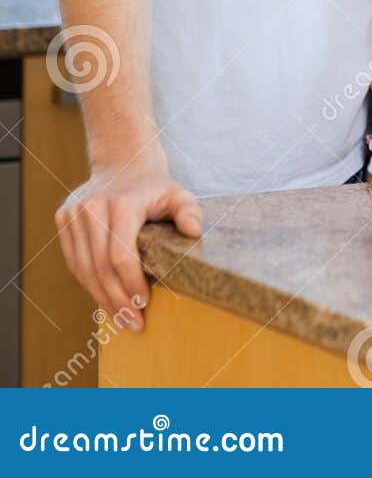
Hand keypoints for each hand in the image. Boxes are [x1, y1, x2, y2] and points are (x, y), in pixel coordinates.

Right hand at [55, 151, 202, 331]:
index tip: (144, 302)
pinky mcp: (63, 218)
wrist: (123, 161)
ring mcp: (74, 213)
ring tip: (121, 319)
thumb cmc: (153, 186)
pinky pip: (74, 261)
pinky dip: (89, 284)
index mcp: (121, 203)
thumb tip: (194, 230)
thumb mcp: (177, 193)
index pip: (121, 255)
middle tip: (134, 324)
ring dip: (101, 299)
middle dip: (117, 300)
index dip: (131, 284)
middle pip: (100, 268)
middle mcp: (92, 207)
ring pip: (83, 269)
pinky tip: (104, 300)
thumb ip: (189, 210)